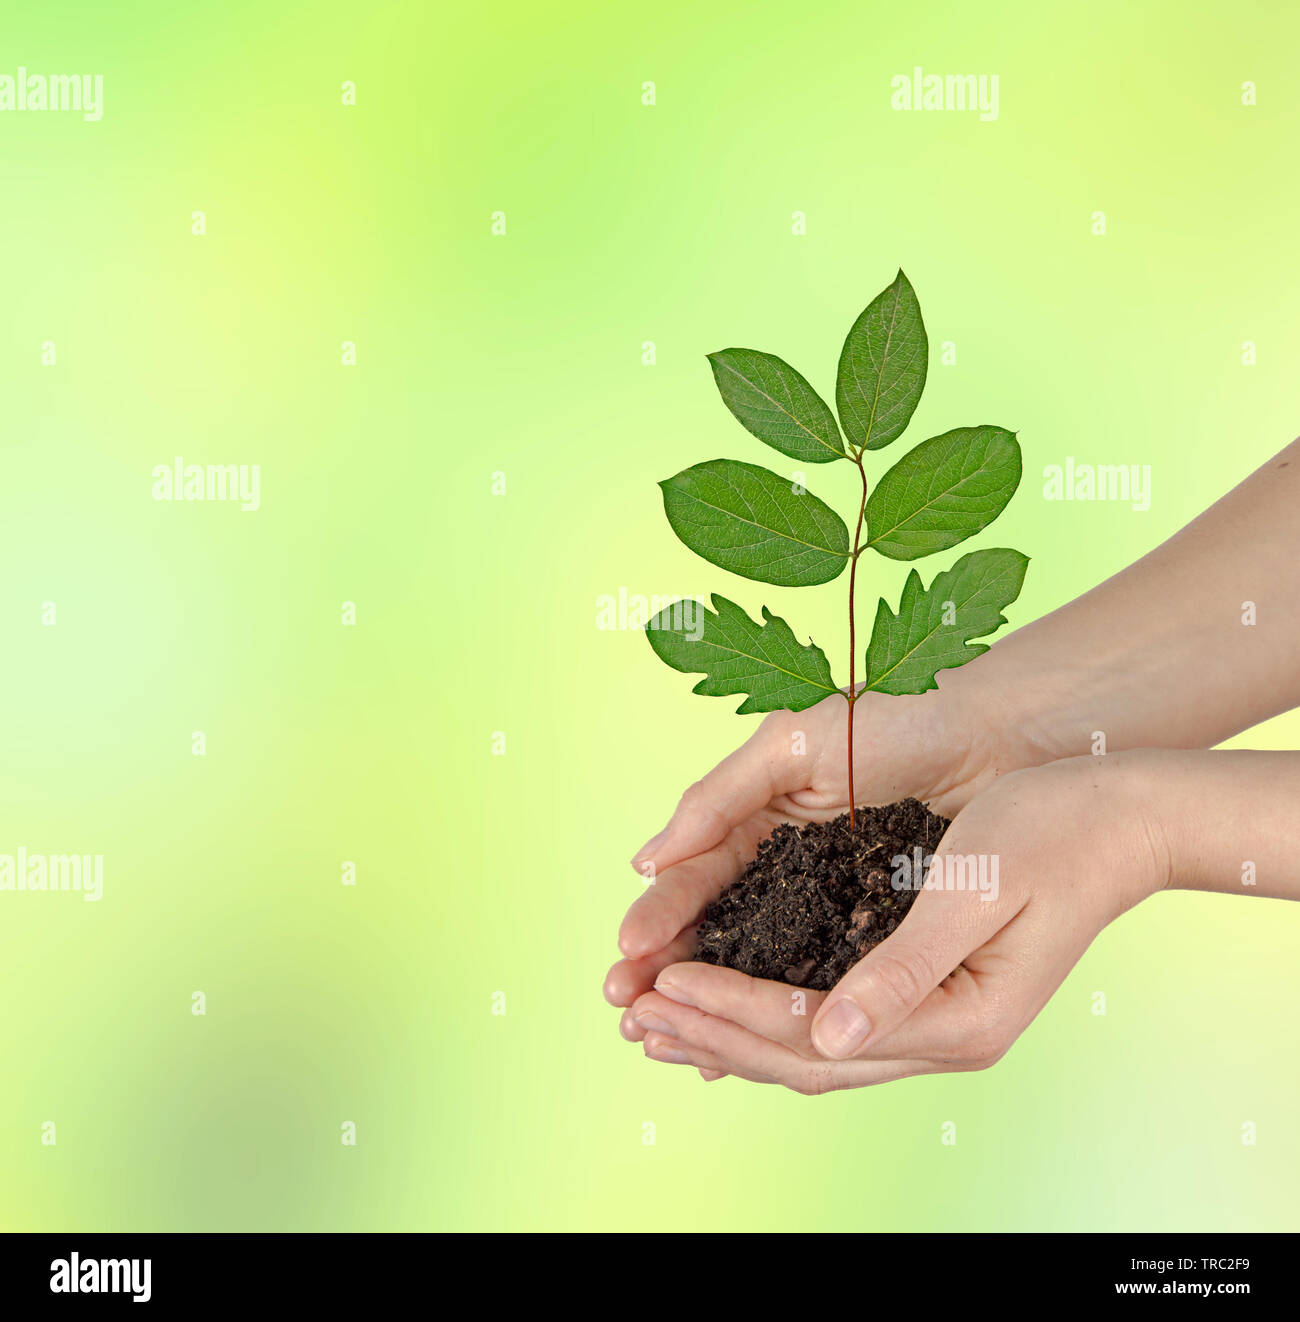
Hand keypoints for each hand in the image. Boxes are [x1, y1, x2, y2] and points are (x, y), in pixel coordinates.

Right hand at [604, 665, 1055, 1035]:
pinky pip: (824, 982)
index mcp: (753, 823)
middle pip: (713, 935)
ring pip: (761, 968)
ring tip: (671, 1044)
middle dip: (667, 974)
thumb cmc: (892, 720)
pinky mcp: (876, 935)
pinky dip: (786, 1013)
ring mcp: (828, 907)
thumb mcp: (792, 747)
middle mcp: (782, 871)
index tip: (624, 961)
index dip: (657, 920)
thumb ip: (718, 797)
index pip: (693, 882)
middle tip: (626, 1015)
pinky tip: (749, 1049)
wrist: (994, 733)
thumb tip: (646, 861)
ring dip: (714, 1005)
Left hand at [621, 751, 1167, 1091]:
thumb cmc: (1051, 835)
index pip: (813, 1031)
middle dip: (713, 1034)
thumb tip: (827, 1039)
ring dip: (731, 1037)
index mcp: (956, 1018)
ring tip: (658, 1025)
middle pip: (802, 1057)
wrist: (1115, 820)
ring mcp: (935, 1022)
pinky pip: (830, 1026)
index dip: (731, 1009)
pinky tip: (728, 1012)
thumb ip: (902, 970)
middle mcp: (942, 1036)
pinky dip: (769, 1019)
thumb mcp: (973, 892)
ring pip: (811, 1052)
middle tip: (633, 1013)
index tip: (662, 984)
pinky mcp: (924, 993)